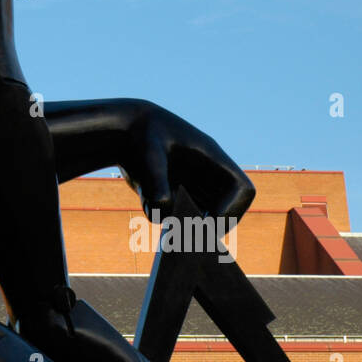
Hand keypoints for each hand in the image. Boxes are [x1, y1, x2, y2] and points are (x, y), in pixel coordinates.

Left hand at [115, 102, 254, 221]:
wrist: (120, 130)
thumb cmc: (138, 133)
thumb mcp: (148, 153)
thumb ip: (155, 180)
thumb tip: (162, 207)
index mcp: (210, 157)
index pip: (241, 188)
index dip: (233, 207)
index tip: (209, 217)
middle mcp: (206, 173)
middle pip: (228, 208)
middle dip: (211, 224)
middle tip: (187, 231)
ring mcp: (191, 184)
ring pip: (203, 215)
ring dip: (187, 223)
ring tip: (162, 212)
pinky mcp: (174, 192)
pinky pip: (178, 215)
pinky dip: (165, 215)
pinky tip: (145, 196)